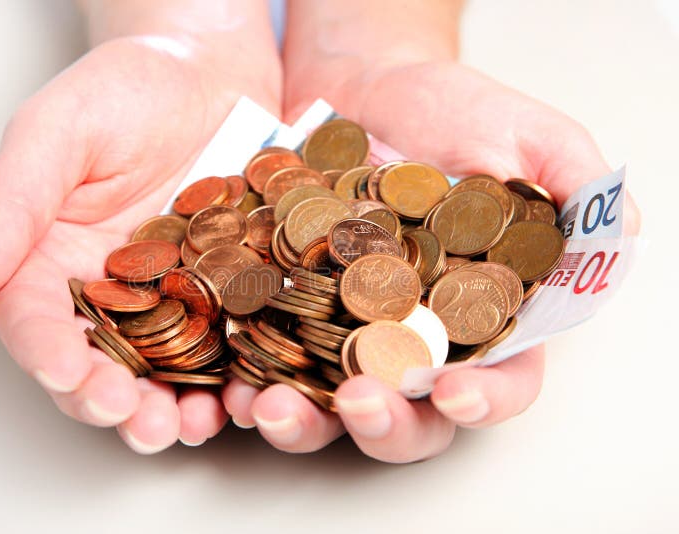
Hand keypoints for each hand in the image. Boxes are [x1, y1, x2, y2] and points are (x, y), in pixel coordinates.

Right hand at [0, 35, 280, 451]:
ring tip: (192, 422)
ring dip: (175, 408)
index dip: (49, 356)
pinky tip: (246, 390)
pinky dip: (236, 376)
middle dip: (115, 402)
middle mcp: (108, 291)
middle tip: (139, 420)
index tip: (69, 375)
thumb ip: (6, 209)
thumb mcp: (58, 132)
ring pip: (165, 372)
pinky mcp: (227, 295)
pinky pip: (230, 346)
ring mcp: (172, 299)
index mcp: (51, 259)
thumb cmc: (127, 87)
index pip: (36, 323)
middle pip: (100, 365)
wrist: (212, 71)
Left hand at [223, 59, 640, 462]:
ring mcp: (348, 331)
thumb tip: (617, 238)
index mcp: (487, 316)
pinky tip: (230, 378)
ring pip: (330, 400)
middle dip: (387, 422)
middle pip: (412, 412)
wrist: (363, 86)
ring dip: (305, 418)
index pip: (504, 378)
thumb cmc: (453, 109)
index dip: (488, 399)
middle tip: (360, 403)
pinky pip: (267, 357)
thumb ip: (572, 185)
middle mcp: (418, 338)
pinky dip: (248, 375)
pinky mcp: (289, 310)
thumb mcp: (524, 135)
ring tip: (274, 407)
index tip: (456, 390)